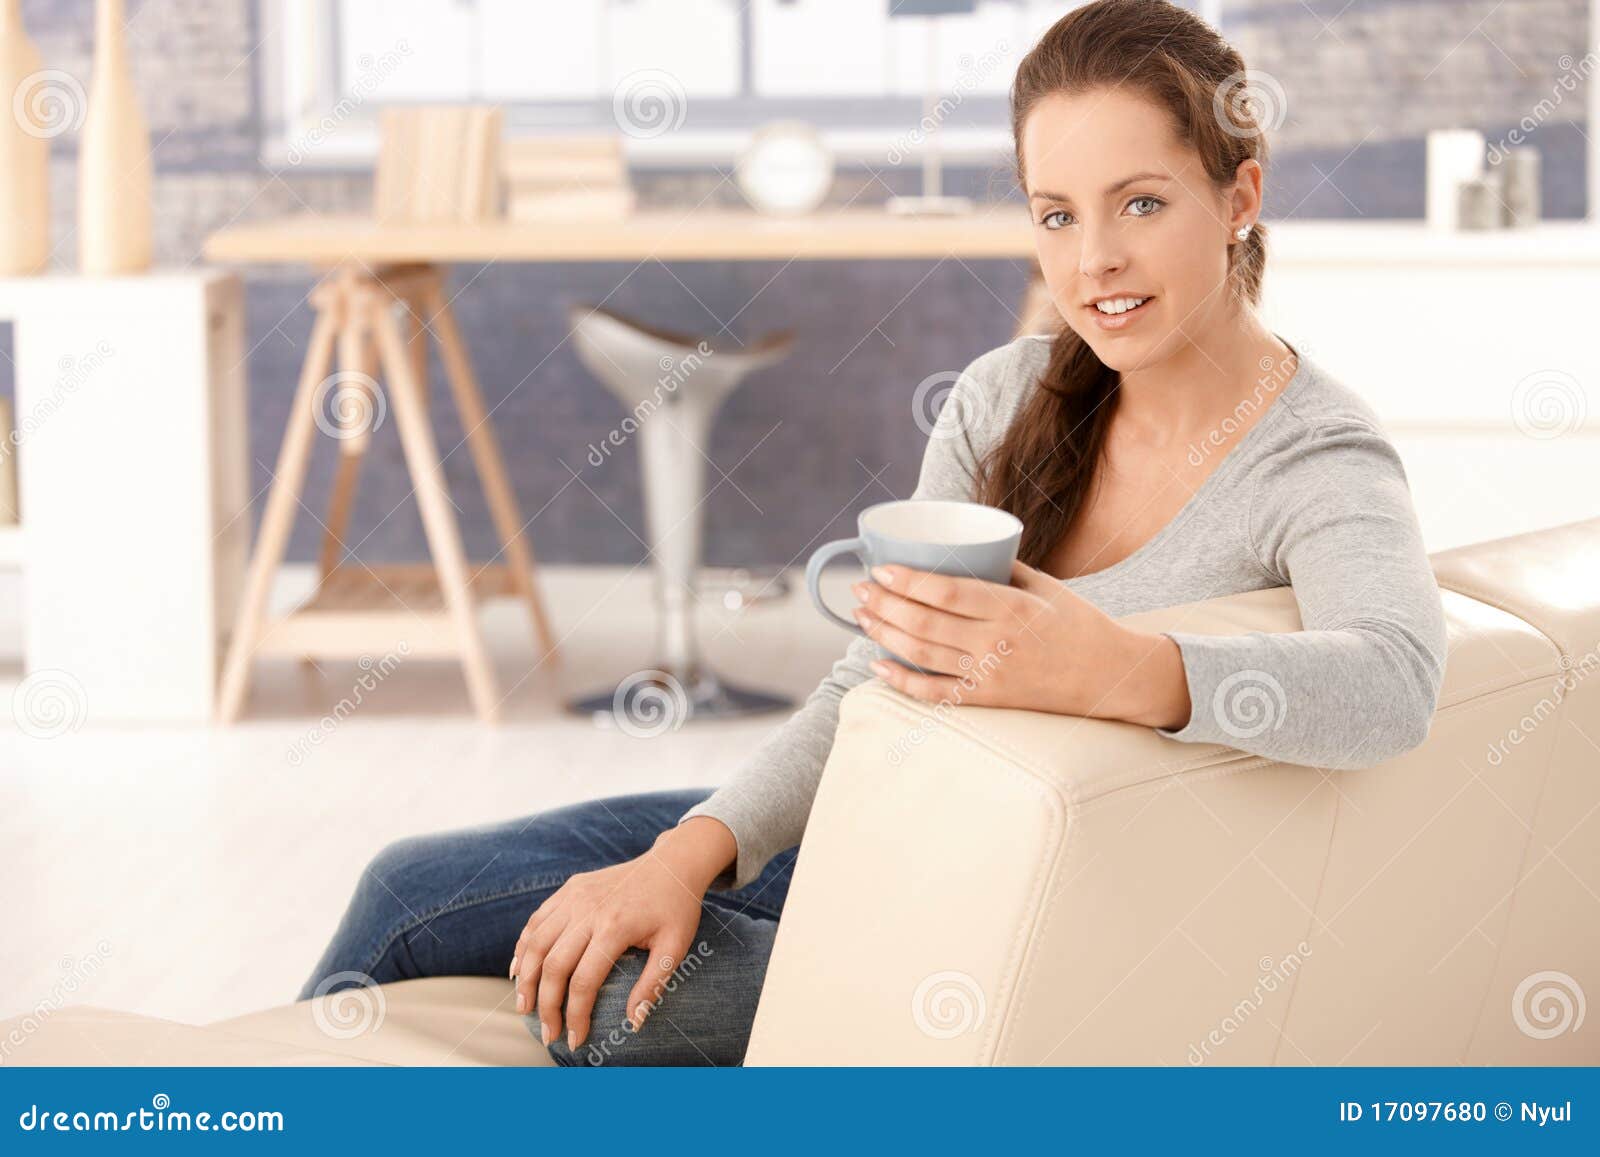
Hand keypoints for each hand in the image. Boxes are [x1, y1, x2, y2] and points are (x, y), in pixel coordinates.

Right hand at [508, 817, 733, 1050]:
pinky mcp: (570, 888)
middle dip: (546, 1006)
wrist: (672, 863)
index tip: (576, 1040)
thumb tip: (634, 1023)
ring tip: (524, 1007)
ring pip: (537, 942)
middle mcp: (589, 909)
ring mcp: (575, 896)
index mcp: (615, 927)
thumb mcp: (675, 948)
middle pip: (553, 966)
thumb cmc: (676, 909)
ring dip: (525, 978)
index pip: (583, 982)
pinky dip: (523, 946)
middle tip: (548, 1034)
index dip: (575, 1016)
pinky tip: (518, 969)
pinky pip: (537, 920)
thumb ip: (653, 986)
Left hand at [850, 559, 1191, 728]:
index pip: (946, 591)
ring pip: (922, 656)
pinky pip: (936, 693)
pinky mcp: (988, 699)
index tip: (881, 569)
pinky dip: (902, 682)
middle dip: (884, 605)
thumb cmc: (1078, 623)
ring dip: (885, 635)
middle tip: (859, 589)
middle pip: (925, 623)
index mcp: (1011, 608)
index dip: (907, 581)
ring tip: (862, 617)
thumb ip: (1002, 568)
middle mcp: (997, 643)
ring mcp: (990, 676)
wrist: (1110, 676)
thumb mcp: (1045, 585)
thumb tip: (959, 549)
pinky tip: (878, 666)